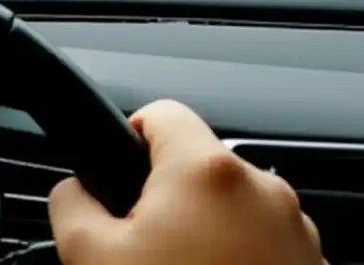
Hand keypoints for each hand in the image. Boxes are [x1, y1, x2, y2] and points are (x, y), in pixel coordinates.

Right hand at [49, 99, 323, 264]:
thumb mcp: (87, 255)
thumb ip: (70, 203)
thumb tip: (75, 191)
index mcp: (205, 170)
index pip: (159, 113)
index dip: (126, 137)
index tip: (114, 174)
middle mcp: (262, 189)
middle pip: (194, 167)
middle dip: (161, 199)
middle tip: (136, 249)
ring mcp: (293, 231)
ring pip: (227, 209)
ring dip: (199, 232)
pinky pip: (258, 244)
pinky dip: (231, 259)